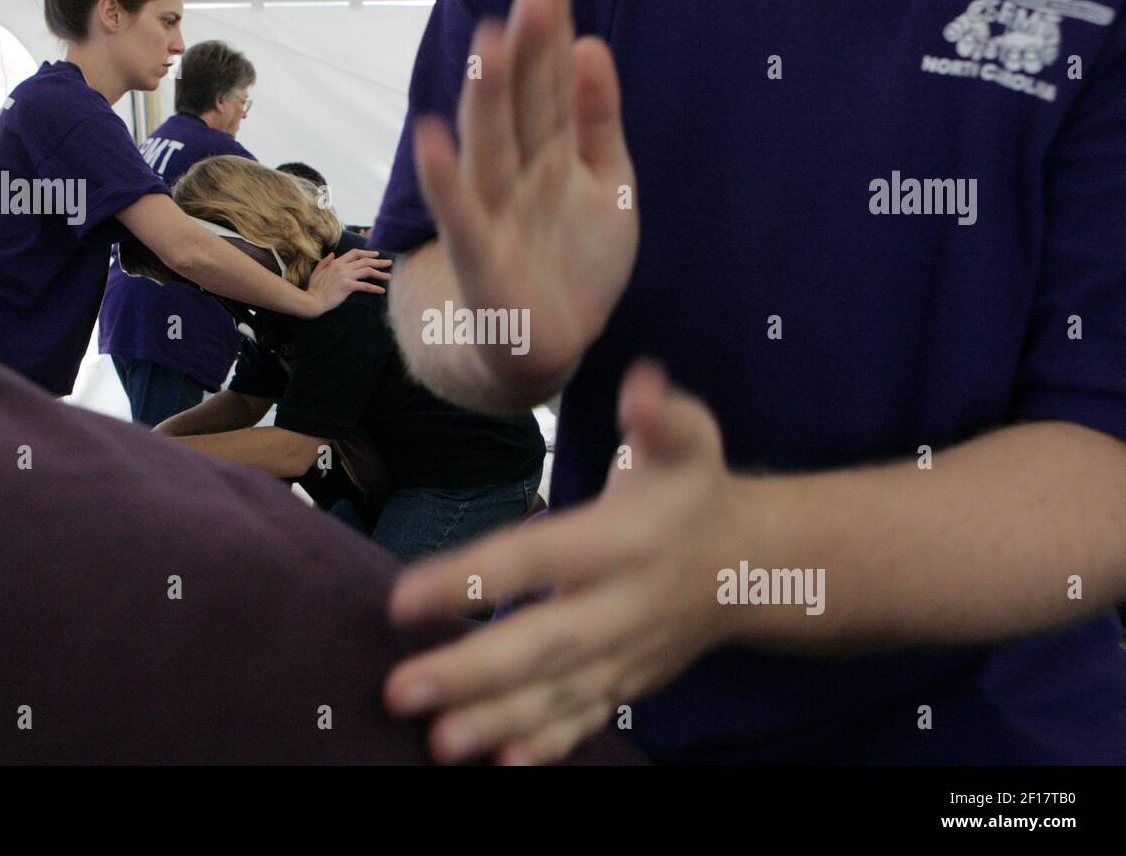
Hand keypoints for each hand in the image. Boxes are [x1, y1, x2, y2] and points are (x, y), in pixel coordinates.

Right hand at [306, 248, 391, 315]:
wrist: (313, 300)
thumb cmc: (314, 288)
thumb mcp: (317, 271)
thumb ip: (325, 261)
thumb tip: (332, 254)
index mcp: (336, 262)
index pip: (355, 253)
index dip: (367, 252)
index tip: (376, 254)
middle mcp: (342, 267)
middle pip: (365, 261)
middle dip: (379, 261)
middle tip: (389, 262)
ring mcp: (345, 276)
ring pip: (368, 271)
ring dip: (380, 273)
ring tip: (390, 276)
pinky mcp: (348, 286)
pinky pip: (365, 286)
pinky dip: (375, 288)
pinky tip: (382, 290)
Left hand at [383, 360, 764, 763]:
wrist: (753, 567)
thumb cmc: (695, 492)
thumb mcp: (690, 439)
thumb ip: (663, 414)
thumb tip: (642, 386)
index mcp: (622, 540)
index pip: (537, 558)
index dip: (474, 578)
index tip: (405, 597)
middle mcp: (622, 605)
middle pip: (544, 643)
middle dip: (472, 671)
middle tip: (402, 690)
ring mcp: (626, 653)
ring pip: (558, 695)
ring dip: (498, 722)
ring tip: (437, 744)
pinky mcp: (627, 683)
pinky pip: (586, 720)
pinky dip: (546, 748)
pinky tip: (499, 769)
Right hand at [414, 0, 638, 392]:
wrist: (541, 348)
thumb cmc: (571, 263)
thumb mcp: (607, 184)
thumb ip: (598, 121)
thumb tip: (592, 44)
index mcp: (553, 154)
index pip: (551, 82)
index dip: (552, 30)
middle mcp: (520, 175)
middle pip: (523, 103)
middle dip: (529, 46)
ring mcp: (497, 216)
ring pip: (492, 149)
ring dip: (488, 99)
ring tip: (492, 44)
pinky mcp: (481, 263)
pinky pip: (463, 219)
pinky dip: (446, 183)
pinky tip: (433, 139)